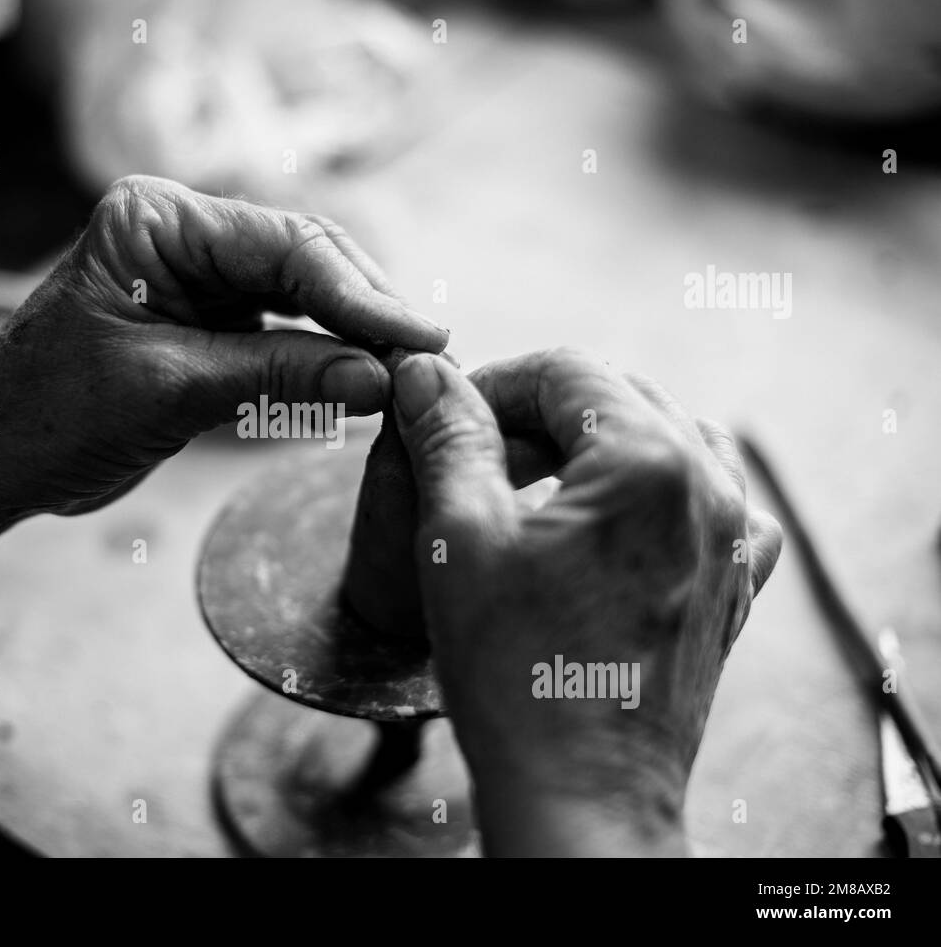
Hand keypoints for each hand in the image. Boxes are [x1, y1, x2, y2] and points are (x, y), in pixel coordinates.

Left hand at [0, 175, 446, 516]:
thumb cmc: (48, 414)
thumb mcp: (169, 390)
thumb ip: (279, 374)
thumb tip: (380, 378)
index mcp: (157, 219)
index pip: (284, 243)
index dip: (360, 294)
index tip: (421, 337)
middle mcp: (182, 234)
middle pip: (304, 257)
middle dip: (367, 307)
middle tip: (431, 355)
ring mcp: (197, 277)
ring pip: (302, 293)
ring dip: (354, 332)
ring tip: (413, 370)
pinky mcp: (207, 322)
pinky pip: (284, 329)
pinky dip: (324, 356)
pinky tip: (366, 379)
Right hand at [391, 348, 781, 855]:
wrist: (581, 792)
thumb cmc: (516, 675)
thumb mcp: (458, 539)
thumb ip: (447, 438)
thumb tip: (427, 375)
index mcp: (646, 460)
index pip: (566, 370)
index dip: (493, 382)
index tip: (446, 417)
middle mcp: (709, 487)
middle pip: (619, 395)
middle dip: (540, 411)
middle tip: (475, 453)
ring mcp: (733, 539)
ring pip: (670, 438)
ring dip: (599, 443)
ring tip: (537, 484)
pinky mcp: (735, 586)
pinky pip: (716, 501)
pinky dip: (663, 488)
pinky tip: (615, 521)